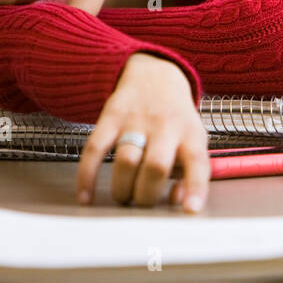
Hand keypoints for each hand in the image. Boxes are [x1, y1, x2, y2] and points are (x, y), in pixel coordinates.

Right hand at [76, 52, 208, 211]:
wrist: (154, 73)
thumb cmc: (177, 118)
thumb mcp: (193, 138)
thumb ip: (190, 170)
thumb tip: (179, 201)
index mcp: (190, 133)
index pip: (197, 161)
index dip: (195, 187)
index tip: (190, 209)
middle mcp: (165, 126)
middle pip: (156, 166)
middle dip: (146, 195)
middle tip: (142, 202)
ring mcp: (136, 120)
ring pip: (126, 161)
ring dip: (122, 189)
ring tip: (123, 196)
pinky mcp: (110, 117)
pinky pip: (94, 149)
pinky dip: (87, 176)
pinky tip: (85, 196)